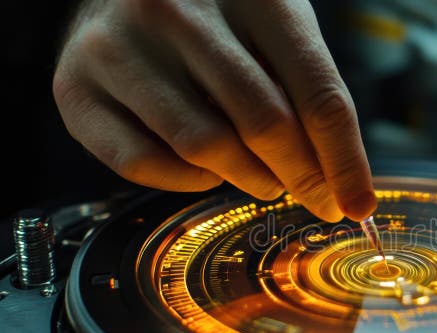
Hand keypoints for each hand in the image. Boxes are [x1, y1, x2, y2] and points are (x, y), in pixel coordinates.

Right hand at [53, 0, 375, 222]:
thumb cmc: (217, 15)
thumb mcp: (277, 27)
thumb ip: (307, 92)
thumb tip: (338, 180)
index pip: (318, 93)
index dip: (344, 161)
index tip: (358, 203)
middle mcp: (177, 11)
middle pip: (264, 123)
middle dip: (302, 176)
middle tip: (315, 196)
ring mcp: (119, 46)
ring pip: (205, 147)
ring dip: (249, 179)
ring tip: (264, 177)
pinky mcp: (74, 85)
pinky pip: (141, 164)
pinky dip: (185, 182)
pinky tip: (205, 169)